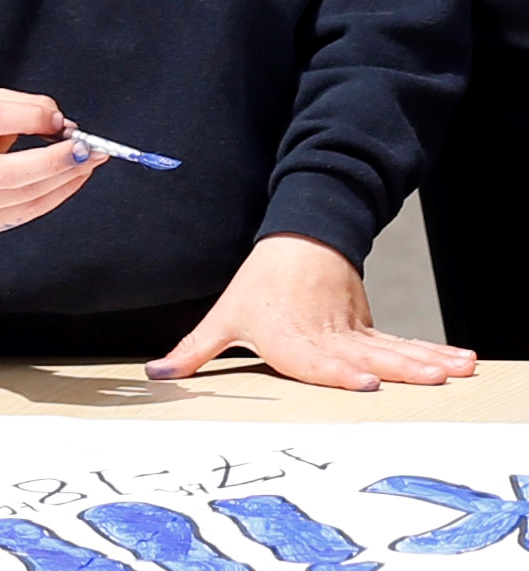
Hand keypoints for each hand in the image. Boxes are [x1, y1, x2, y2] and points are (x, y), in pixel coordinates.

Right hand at [0, 90, 103, 230]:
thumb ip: (15, 106)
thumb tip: (60, 122)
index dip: (32, 116)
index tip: (58, 117)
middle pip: (13, 170)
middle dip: (57, 160)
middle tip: (88, 146)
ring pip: (28, 194)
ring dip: (67, 176)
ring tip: (92, 158)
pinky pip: (32, 209)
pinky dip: (59, 192)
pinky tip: (76, 176)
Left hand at [146, 232, 477, 390]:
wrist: (298, 240)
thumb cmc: (258, 286)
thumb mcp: (224, 316)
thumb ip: (194, 351)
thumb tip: (157, 374)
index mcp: (289, 338)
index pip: (315, 359)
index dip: (339, 370)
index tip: (366, 379)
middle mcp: (324, 337)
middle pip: (363, 355)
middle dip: (397, 369)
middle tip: (428, 378)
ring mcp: (352, 332)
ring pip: (391, 350)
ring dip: (424, 361)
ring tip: (453, 370)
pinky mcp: (370, 328)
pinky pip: (402, 346)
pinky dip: (432, 353)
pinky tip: (461, 362)